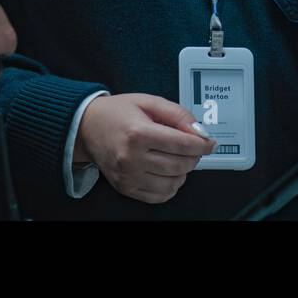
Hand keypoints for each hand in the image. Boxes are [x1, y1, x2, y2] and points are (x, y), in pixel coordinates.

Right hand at [74, 93, 216, 203]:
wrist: (86, 127)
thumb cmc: (116, 113)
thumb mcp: (148, 102)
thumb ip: (176, 113)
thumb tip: (199, 130)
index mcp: (138, 133)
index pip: (182, 144)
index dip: (202, 144)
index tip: (210, 143)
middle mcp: (132, 157)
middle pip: (180, 165)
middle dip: (194, 156)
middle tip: (194, 147)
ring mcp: (128, 176)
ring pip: (173, 183)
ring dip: (184, 172)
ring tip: (178, 158)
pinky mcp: (126, 187)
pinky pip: (159, 196)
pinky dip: (171, 186)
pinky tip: (168, 172)